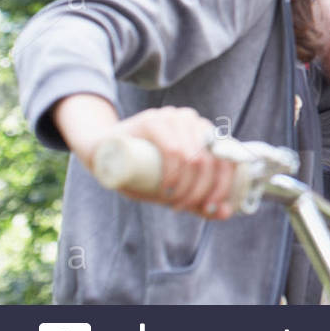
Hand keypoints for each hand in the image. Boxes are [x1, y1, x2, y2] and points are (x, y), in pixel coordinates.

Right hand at [83, 106, 235, 219]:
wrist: (101, 149)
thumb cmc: (141, 169)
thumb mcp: (173, 185)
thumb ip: (199, 199)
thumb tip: (226, 213)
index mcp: (206, 132)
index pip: (227, 159)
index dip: (223, 186)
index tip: (209, 207)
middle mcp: (194, 121)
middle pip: (209, 161)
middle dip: (199, 192)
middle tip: (181, 207)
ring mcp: (173, 117)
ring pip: (193, 157)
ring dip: (186, 187)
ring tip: (172, 202)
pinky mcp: (153, 120)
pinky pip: (173, 149)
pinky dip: (173, 174)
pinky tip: (166, 188)